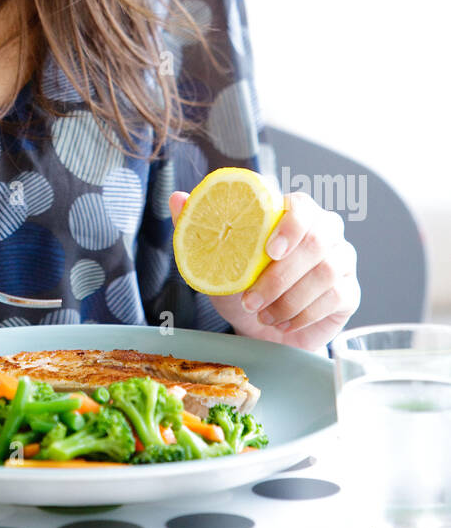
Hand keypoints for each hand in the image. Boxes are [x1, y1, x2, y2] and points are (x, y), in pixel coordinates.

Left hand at [168, 188, 360, 350]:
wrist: (261, 330)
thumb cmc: (241, 286)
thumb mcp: (214, 259)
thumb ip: (198, 225)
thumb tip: (177, 198)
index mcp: (293, 213)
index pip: (302, 204)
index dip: (290, 224)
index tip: (268, 250)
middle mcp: (324, 231)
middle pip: (319, 239)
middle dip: (281, 275)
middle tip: (251, 300)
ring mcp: (341, 260)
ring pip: (327, 273)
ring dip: (288, 299)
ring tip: (263, 315)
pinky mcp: (349, 292)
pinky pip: (336, 298)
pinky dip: (303, 315)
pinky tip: (283, 324)